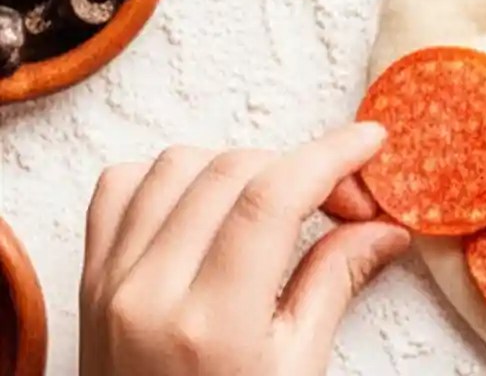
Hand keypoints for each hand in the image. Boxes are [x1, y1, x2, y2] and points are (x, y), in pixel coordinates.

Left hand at [79, 124, 411, 375]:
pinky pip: (122, 187)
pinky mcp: (91, 278)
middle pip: (233, 171)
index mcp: (213, 323)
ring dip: (240, 166)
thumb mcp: (298, 368)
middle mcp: (151, 292)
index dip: (331, 155)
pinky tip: (209, 202)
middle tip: (343, 200)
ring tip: (278, 202)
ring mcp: (112, 282)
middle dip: (301, 166)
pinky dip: (170, 177)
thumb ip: (336, 285)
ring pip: (177, 164)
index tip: (368, 143)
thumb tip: (382, 228)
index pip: (273, 198)